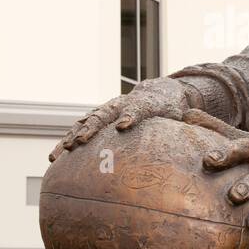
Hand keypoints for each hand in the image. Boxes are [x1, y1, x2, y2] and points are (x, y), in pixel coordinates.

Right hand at [48, 78, 191, 161]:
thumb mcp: (180, 114)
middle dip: (88, 130)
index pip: (135, 108)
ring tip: (56, 155)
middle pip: (101, 115)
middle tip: (77, 143)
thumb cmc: (171, 107)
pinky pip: (80, 129)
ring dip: (70, 138)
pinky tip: (54, 157)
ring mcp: (108, 110)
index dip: (130, 116)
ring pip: (85, 123)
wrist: (160, 91)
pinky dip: (67, 140)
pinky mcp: (101, 118)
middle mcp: (120, 104)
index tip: (124, 126)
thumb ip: (184, 122)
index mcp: (142, 102)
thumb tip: (194, 128)